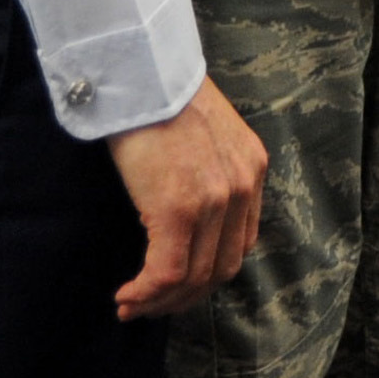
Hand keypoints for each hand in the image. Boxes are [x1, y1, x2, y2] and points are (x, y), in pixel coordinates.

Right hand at [106, 75, 268, 322]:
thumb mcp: (202, 135)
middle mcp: (242, 186)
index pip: (239, 243)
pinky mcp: (179, 209)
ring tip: (133, 305)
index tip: (175, 285)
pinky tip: (126, 296)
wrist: (142, 72)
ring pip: (195, 277)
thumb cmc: (159, 97)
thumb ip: (206, 172)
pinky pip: (168, 272)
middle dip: (185, 296)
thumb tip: (180, 216)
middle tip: (151, 305)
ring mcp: (215, 200)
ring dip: (162, 301)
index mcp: (252, 168)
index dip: (206, 273)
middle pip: (222, 268)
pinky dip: (146, 293)